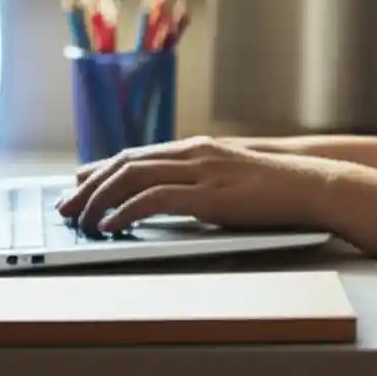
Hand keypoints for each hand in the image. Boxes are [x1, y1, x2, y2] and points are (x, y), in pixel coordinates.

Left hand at [56, 136, 346, 232]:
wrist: (310, 185)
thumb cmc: (276, 188)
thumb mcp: (231, 178)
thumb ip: (201, 183)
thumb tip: (175, 199)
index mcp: (195, 149)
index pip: (135, 155)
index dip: (102, 169)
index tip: (78, 182)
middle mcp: (191, 154)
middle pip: (125, 165)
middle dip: (90, 186)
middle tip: (66, 206)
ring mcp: (199, 172)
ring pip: (131, 179)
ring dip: (99, 200)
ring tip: (79, 219)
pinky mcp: (207, 196)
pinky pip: (153, 201)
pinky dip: (125, 212)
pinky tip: (110, 226)